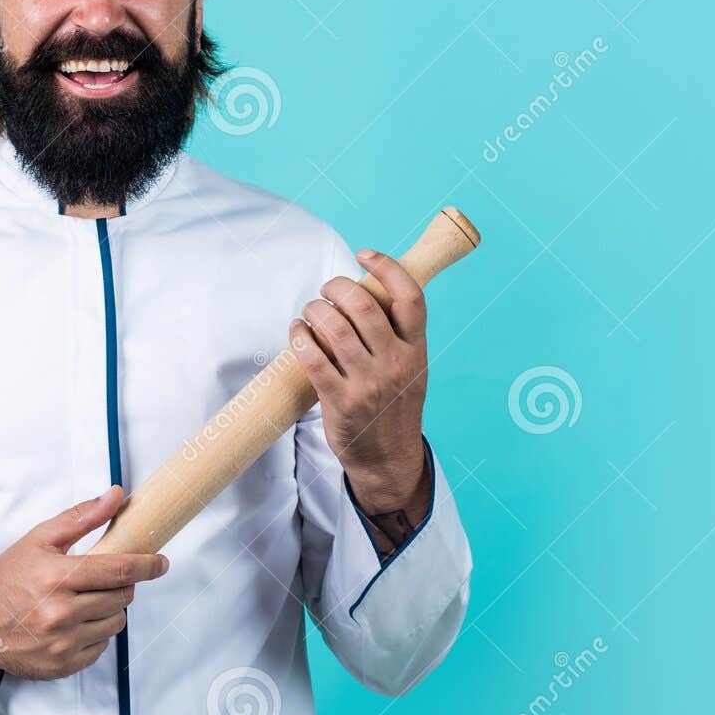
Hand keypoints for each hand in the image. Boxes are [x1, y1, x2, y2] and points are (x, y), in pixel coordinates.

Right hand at [0, 486, 168, 680]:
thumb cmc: (6, 580)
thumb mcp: (39, 539)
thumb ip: (81, 517)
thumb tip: (115, 496)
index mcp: (57, 577)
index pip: (119, 570)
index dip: (147, 565)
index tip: (160, 562)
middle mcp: (61, 613)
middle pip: (121, 597)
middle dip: (122, 584)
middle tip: (104, 578)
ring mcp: (63, 642)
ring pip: (115, 623)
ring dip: (110, 609)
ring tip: (86, 600)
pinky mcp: (62, 664)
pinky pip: (101, 647)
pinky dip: (96, 633)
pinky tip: (76, 622)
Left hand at [289, 249, 429, 512]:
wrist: (388, 459)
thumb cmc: (394, 407)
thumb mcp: (411, 368)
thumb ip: (397, 334)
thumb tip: (369, 289)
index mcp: (417, 350)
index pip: (410, 296)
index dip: (387, 267)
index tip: (365, 254)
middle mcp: (396, 363)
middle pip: (363, 305)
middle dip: (337, 287)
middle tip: (327, 290)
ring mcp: (368, 383)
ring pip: (334, 327)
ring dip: (314, 310)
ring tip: (310, 311)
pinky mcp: (339, 400)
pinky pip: (312, 357)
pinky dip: (300, 336)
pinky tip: (297, 331)